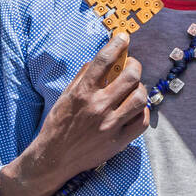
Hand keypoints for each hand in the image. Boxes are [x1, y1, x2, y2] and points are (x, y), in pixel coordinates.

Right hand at [26, 33, 150, 183]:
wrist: (52, 158)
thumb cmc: (59, 123)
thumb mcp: (66, 95)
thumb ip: (83, 76)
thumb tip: (103, 58)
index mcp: (82, 93)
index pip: (104, 61)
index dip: (117, 44)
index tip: (124, 37)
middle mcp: (97, 107)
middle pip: (130, 77)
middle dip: (135, 66)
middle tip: (131, 66)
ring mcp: (109, 125)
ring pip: (140, 98)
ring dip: (140, 89)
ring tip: (133, 89)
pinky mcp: (118, 141)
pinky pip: (142, 121)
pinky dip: (142, 112)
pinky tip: (134, 109)